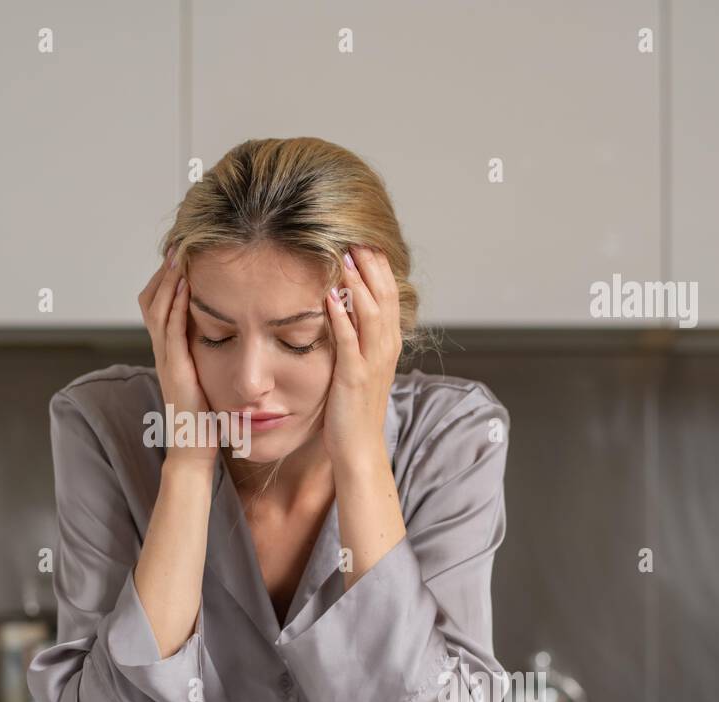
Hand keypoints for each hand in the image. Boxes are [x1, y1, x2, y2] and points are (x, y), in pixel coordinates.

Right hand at [138, 246, 217, 464]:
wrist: (194, 449)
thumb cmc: (205, 418)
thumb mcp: (206, 378)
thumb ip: (210, 357)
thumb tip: (227, 336)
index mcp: (170, 353)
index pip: (160, 307)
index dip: (166, 280)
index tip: (180, 256)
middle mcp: (163, 352)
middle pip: (151, 301)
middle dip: (163, 272)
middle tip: (176, 246)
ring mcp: (166, 360)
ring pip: (158, 310)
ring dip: (167, 280)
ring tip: (178, 255)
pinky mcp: (176, 370)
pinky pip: (172, 330)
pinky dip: (177, 304)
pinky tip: (186, 285)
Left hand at [322, 245, 402, 469]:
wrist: (360, 448)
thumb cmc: (354, 408)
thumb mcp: (361, 366)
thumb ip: (358, 338)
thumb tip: (346, 309)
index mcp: (388, 343)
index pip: (389, 294)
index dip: (378, 266)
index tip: (363, 240)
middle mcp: (386, 348)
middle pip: (385, 295)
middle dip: (370, 265)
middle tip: (355, 236)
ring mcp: (371, 362)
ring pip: (371, 313)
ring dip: (357, 282)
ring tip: (344, 257)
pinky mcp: (353, 377)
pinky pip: (348, 341)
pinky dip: (340, 316)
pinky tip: (329, 296)